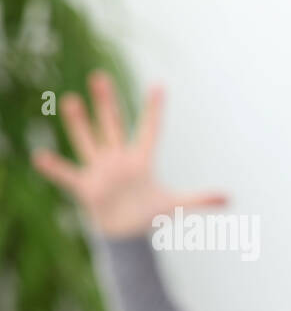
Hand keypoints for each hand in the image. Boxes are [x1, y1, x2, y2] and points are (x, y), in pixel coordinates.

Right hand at [30, 70, 226, 237]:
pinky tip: (40, 157)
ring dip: (79, 123)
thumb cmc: (149, 214)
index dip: (154, 110)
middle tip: (99, 77)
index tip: (159, 86)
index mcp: (141, 160)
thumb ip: (201, 199)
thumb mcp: (177, 206)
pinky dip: (54, 168)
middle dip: (107, 103)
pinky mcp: (85, 186)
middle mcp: (118, 159)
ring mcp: (100, 170)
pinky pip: (67, 174)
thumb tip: (230, 198)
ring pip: (88, 140)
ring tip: (71, 100)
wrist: (126, 233)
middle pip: (113, 125)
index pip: (150, 130)